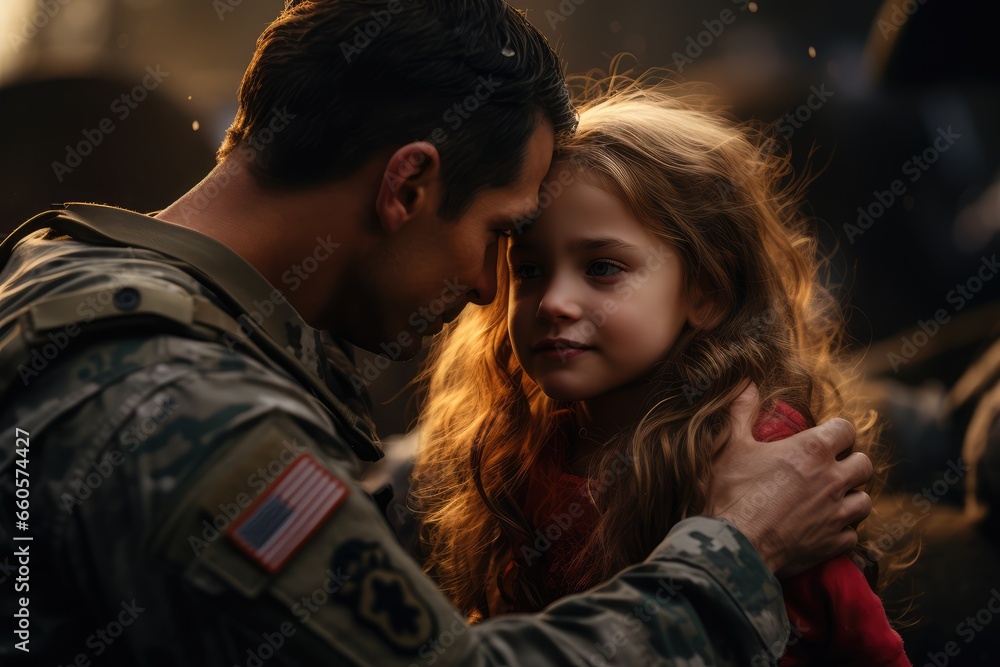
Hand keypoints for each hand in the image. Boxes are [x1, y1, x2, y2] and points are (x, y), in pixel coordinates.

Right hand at [704, 382, 872, 576]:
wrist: (734, 546)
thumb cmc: (731, 492)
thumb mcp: (730, 445)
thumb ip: (742, 411)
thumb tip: (747, 384)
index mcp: (812, 450)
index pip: (846, 429)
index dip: (837, 431)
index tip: (824, 437)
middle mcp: (833, 479)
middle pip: (864, 464)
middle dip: (850, 463)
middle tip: (828, 468)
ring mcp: (837, 514)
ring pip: (865, 501)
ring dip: (851, 497)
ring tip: (832, 498)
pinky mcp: (833, 543)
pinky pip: (852, 535)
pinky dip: (841, 530)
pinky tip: (823, 528)